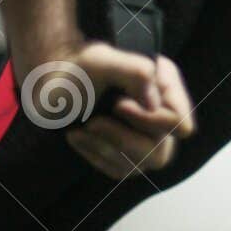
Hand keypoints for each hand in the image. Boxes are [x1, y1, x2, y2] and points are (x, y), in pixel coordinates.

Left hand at [50, 44, 193, 178]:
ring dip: (104, 148)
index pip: (178, 121)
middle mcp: (161, 113)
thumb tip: (154, 103)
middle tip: (93, 121)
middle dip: (123, 139)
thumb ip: (135, 70)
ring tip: (81, 129)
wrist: (52, 85)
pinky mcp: (127, 156)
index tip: (118, 106)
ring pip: (138, 164)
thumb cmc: (76, 69)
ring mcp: (146, 138)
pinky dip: (95, 155)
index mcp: (164, 84)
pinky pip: (119, 170)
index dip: (151, 120)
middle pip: (160, 149)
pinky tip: (78, 137)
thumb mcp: (100, 60)